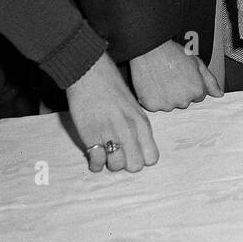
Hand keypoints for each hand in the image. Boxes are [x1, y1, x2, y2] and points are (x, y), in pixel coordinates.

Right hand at [67, 53, 159, 172]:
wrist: (91, 75)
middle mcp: (129, 131)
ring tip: (104, 152)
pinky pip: (96, 162)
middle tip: (117, 154)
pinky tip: (92, 153)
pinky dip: (94, 162)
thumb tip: (136, 149)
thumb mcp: (133, 107)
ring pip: (116, 166)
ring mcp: (110, 135)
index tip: (132, 153)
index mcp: (142, 123)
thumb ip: (137, 128)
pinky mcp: (91, 136)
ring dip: (109, 163)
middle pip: (134, 166)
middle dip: (126, 163)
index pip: (151, 158)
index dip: (141, 158)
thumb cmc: (112, 88)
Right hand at [130, 39, 222, 110]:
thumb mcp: (197, 63)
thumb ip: (210, 81)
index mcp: (196, 90)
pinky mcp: (152, 106)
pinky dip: (153, 98)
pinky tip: (153, 85)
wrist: (149, 50)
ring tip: (162, 79)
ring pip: (170, 105)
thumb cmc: (171, 53)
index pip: (199, 96)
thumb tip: (218, 94)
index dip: (191, 85)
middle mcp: (183, 100)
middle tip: (172, 76)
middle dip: (180, 92)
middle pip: (184, 101)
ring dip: (167, 96)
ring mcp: (167, 104)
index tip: (184, 77)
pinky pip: (155, 107)